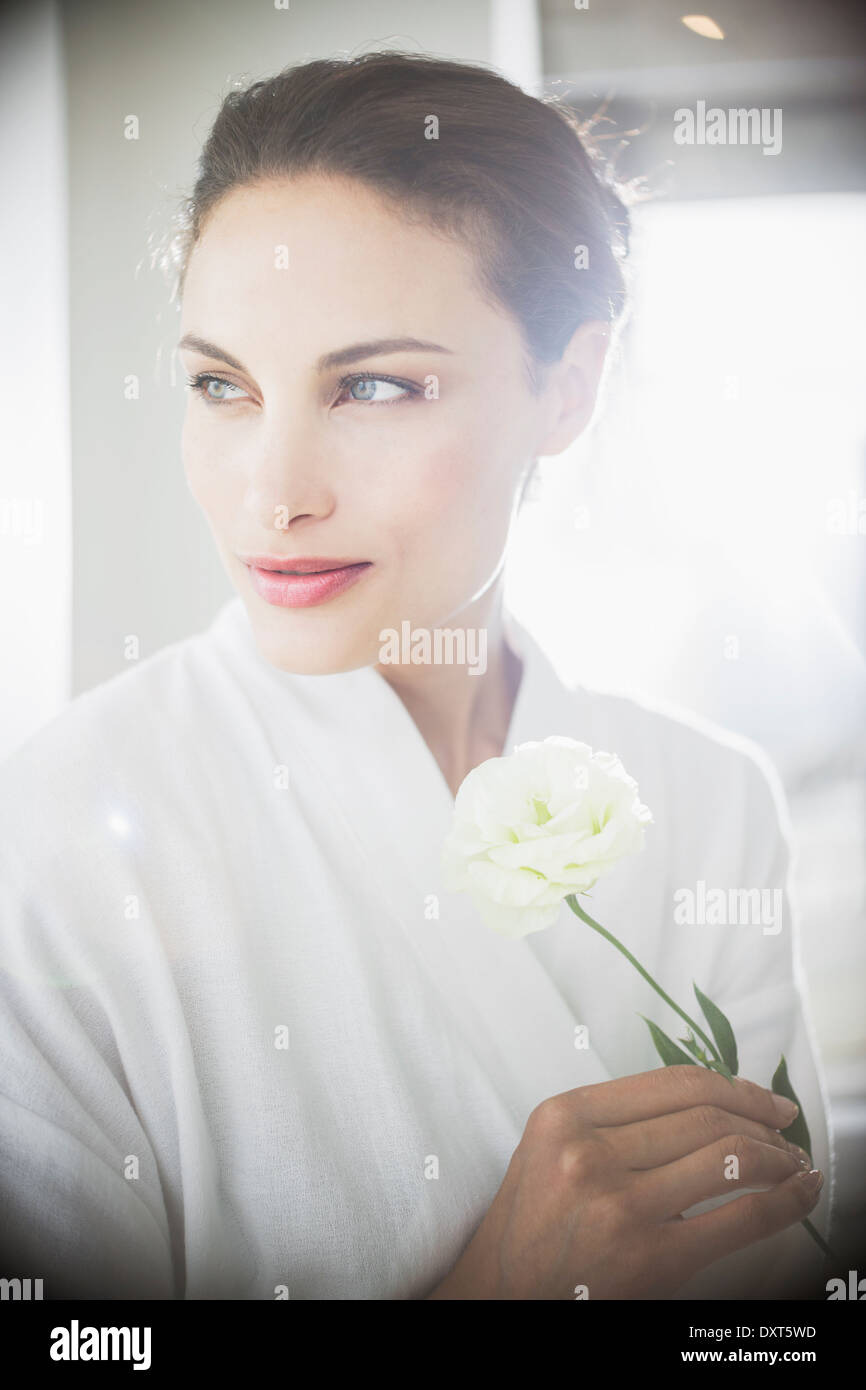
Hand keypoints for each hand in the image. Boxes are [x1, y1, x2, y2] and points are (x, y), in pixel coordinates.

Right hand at [426, 1065, 821, 1298]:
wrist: (503, 1295)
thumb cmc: (532, 1222)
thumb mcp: (551, 1146)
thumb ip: (613, 1118)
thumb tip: (711, 1101)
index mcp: (565, 1116)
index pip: (673, 1083)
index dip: (733, 1085)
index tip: (762, 1097)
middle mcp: (589, 1155)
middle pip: (706, 1117)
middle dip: (761, 1120)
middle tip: (784, 1130)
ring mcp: (620, 1207)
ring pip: (727, 1158)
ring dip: (777, 1157)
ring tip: (792, 1163)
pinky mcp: (649, 1259)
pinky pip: (738, 1219)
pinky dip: (783, 1203)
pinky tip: (799, 1194)